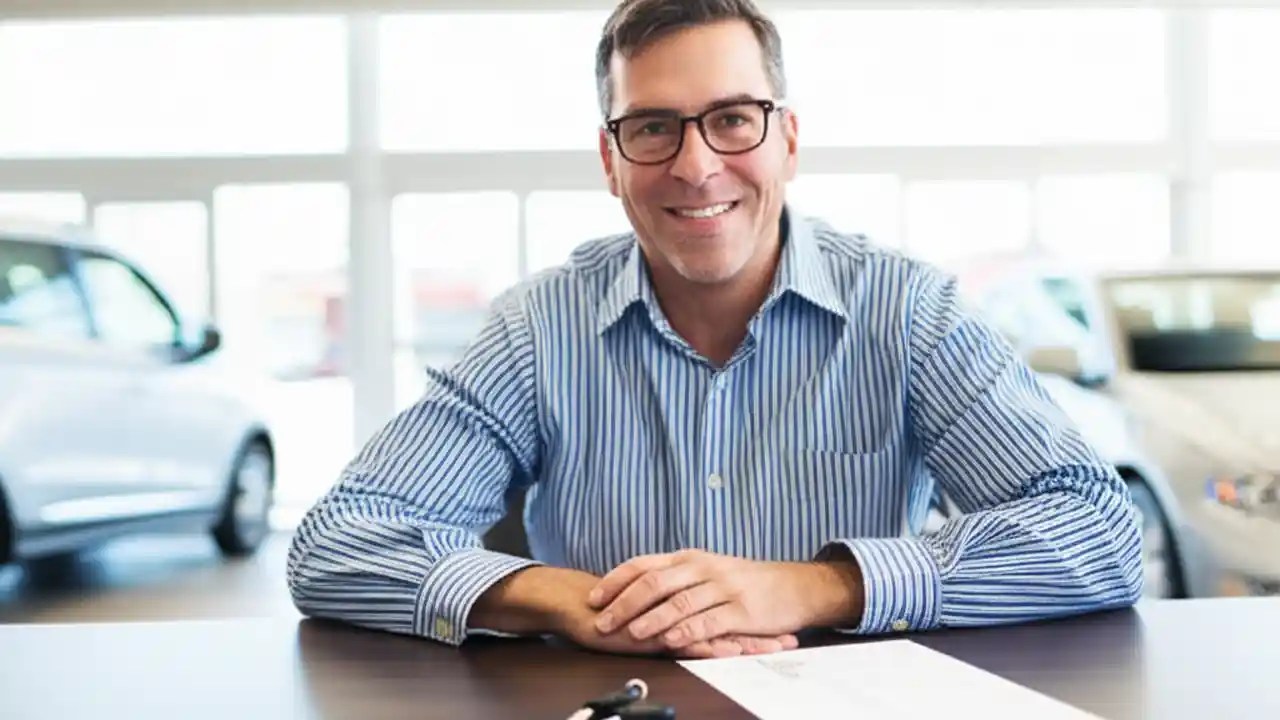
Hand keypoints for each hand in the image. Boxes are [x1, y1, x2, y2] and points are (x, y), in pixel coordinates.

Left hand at [587, 549, 862, 652]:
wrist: (795, 585)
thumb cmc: (747, 581)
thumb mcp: (708, 570)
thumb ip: (677, 577)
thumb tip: (636, 588)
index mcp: (689, 558)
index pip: (644, 564)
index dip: (616, 580)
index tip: (593, 597)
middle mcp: (702, 568)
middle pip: (655, 581)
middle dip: (624, 602)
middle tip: (602, 620)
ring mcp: (722, 587)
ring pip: (678, 601)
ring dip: (651, 618)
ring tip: (630, 632)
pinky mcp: (741, 609)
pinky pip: (708, 620)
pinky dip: (686, 630)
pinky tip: (670, 641)